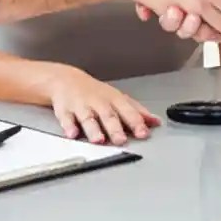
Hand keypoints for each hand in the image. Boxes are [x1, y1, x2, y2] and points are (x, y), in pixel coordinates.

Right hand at [45, 65, 160, 145]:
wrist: (66, 80)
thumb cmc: (96, 93)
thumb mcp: (118, 99)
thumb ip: (137, 111)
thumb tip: (156, 121)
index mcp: (114, 100)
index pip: (128, 111)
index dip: (136, 122)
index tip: (143, 133)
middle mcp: (99, 103)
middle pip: (108, 116)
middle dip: (115, 128)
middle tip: (121, 140)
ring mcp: (81, 106)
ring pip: (88, 118)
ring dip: (93, 129)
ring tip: (98, 139)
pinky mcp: (64, 110)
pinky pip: (66, 119)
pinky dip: (69, 126)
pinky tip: (72, 134)